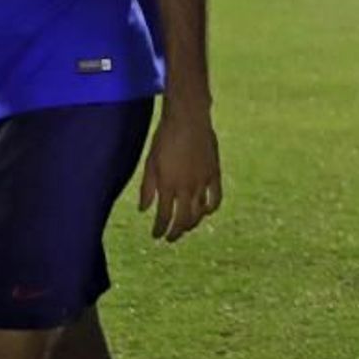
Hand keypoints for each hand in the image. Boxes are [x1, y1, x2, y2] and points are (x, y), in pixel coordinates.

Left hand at [137, 105, 221, 241]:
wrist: (188, 120)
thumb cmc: (165, 139)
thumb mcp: (150, 163)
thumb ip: (147, 189)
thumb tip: (143, 210)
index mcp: (167, 186)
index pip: (163, 217)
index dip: (159, 230)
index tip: (156, 236)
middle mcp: (186, 188)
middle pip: (183, 220)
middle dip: (175, 232)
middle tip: (170, 238)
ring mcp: (202, 182)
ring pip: (200, 213)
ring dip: (193, 224)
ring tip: (187, 227)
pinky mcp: (214, 175)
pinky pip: (215, 198)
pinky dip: (211, 209)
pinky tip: (206, 211)